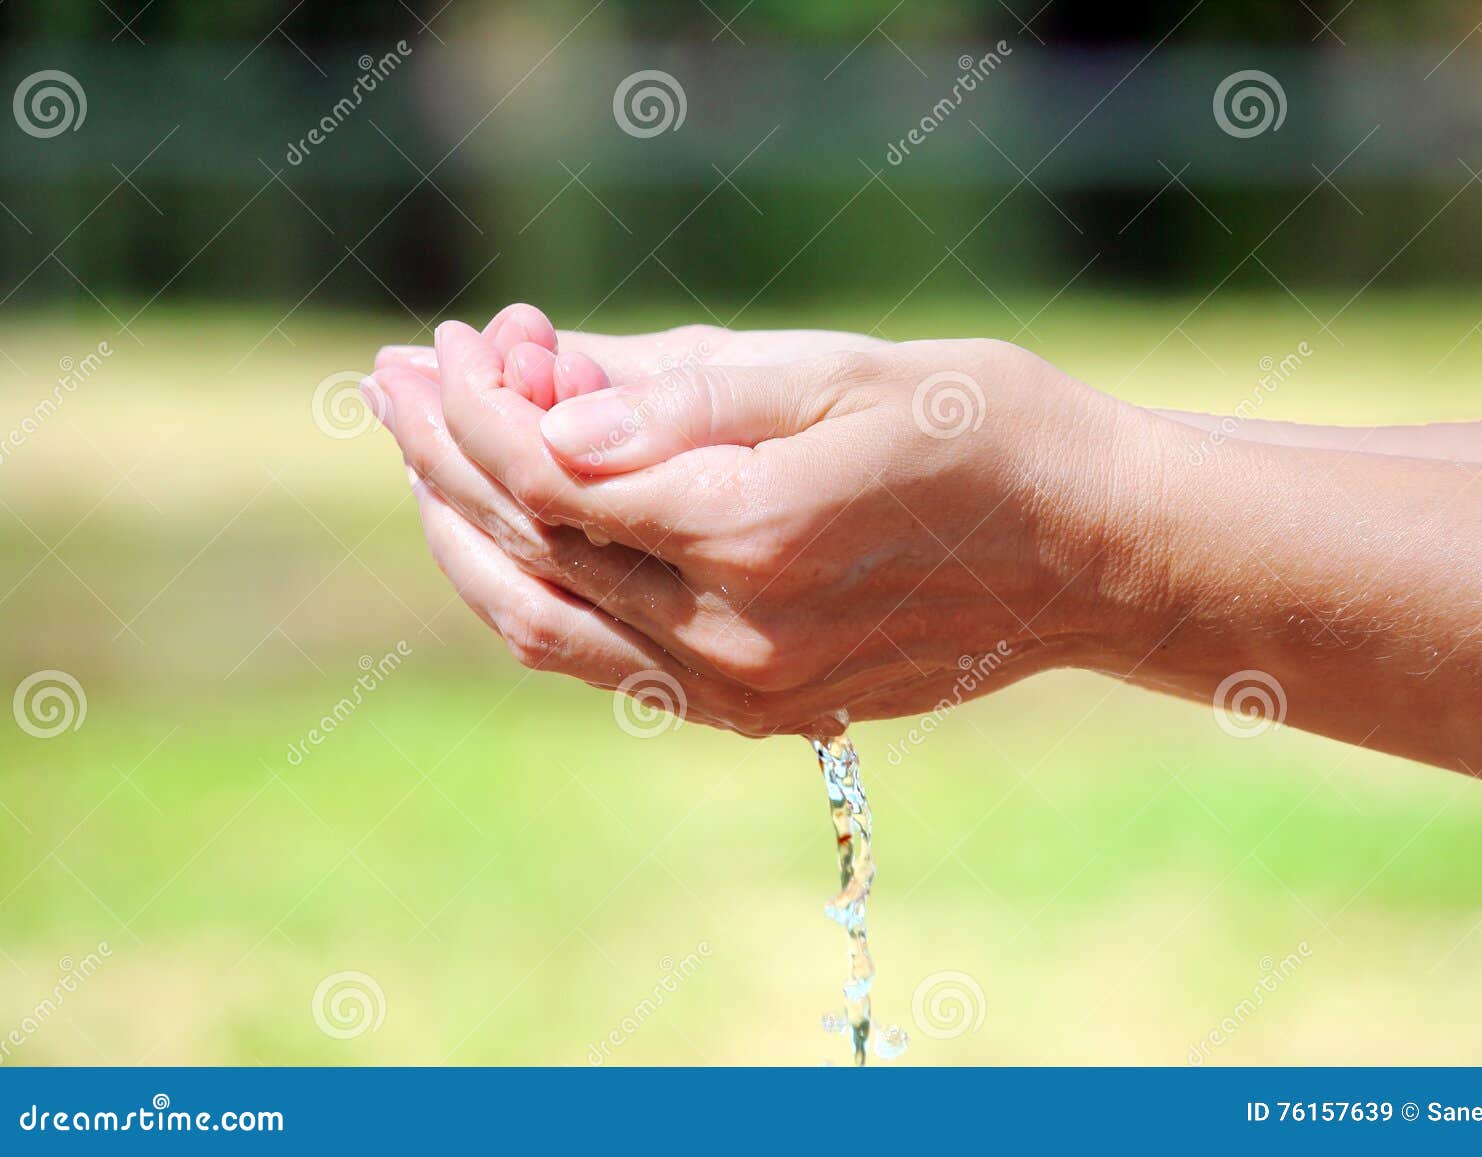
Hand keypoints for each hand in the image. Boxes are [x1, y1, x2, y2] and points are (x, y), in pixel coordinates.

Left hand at [371, 313, 1155, 734]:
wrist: (1088, 551)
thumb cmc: (983, 435)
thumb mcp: (843, 374)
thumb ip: (688, 398)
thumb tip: (548, 417)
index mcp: (752, 537)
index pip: (549, 476)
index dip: (476, 407)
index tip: (446, 345)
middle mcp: (734, 639)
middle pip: (528, 549)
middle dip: (444, 458)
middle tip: (391, 381)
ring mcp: (745, 693)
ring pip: (546, 624)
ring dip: (467, 535)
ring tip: (424, 453)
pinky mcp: (762, 713)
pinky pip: (604, 664)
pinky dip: (539, 594)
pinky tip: (511, 536)